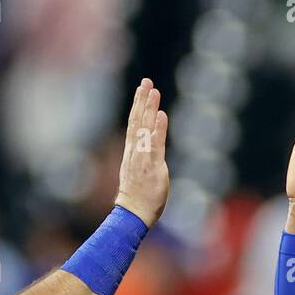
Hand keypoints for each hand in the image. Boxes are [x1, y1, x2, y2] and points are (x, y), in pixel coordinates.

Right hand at [114, 78, 169, 227]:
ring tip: (153, 90)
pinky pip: (155, 144)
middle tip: (146, 81)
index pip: (134, 123)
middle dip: (142, 100)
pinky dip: (158, 128)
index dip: (138, 105)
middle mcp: (135, 151)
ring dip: (149, 108)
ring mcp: (142, 157)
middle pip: (137, 120)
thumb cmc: (138, 197)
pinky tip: (162, 114)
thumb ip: (146, 157)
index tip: (143, 89)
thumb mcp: (141, 172)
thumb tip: (151, 148)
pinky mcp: (152, 166)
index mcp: (132, 152)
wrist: (133, 213)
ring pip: (144, 127)